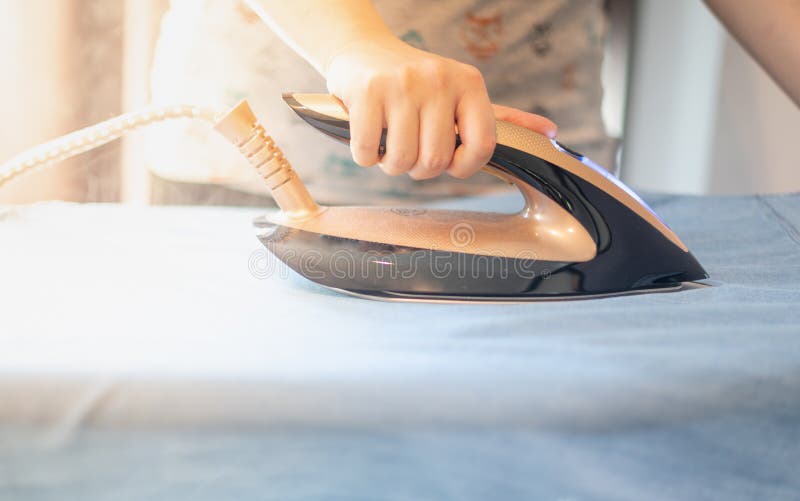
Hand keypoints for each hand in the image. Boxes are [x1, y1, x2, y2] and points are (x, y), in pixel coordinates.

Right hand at [326, 37, 556, 179]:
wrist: (362, 50)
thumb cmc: (416, 83)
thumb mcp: (461, 93)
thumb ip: (502, 118)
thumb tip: (551, 133)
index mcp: (469, 83)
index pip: (483, 146)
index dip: (463, 167)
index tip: (448, 162)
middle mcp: (439, 80)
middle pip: (435, 161)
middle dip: (418, 169)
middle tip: (410, 149)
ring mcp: (402, 84)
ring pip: (401, 161)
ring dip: (390, 164)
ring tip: (388, 141)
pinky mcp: (367, 91)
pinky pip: (368, 153)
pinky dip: (364, 156)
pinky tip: (368, 135)